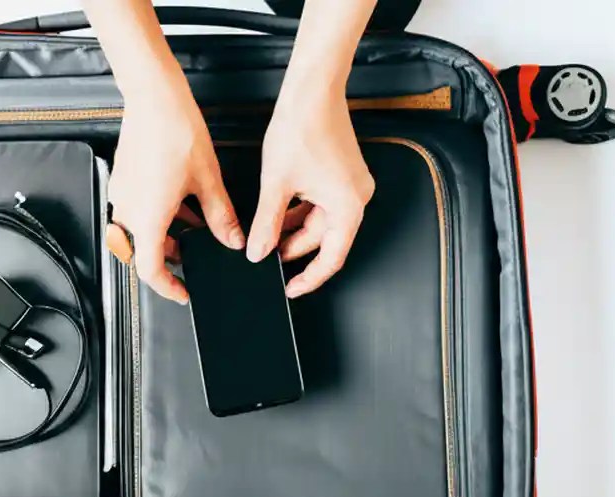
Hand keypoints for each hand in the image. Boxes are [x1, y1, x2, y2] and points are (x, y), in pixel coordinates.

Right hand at [109, 82, 243, 303]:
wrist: (153, 96)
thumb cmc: (174, 130)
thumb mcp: (208, 181)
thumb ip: (221, 217)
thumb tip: (233, 239)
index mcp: (148, 219)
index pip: (150, 271)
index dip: (168, 287)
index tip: (183, 290)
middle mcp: (128, 210)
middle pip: (146, 250)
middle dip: (172, 254)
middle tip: (197, 251)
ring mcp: (122, 193)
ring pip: (142, 229)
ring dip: (167, 232)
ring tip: (195, 221)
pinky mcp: (122, 179)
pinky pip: (138, 208)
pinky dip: (158, 213)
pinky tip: (180, 200)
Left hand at [247, 89, 374, 297]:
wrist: (313, 90)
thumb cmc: (300, 129)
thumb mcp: (276, 185)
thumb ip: (266, 224)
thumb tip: (257, 252)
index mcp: (348, 207)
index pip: (331, 258)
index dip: (309, 277)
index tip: (291, 288)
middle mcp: (357, 198)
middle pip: (326, 239)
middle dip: (295, 249)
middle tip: (267, 256)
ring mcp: (353, 185)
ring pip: (322, 220)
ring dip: (296, 229)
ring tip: (268, 235)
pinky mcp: (344, 173)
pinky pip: (324, 203)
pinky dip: (303, 210)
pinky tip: (280, 212)